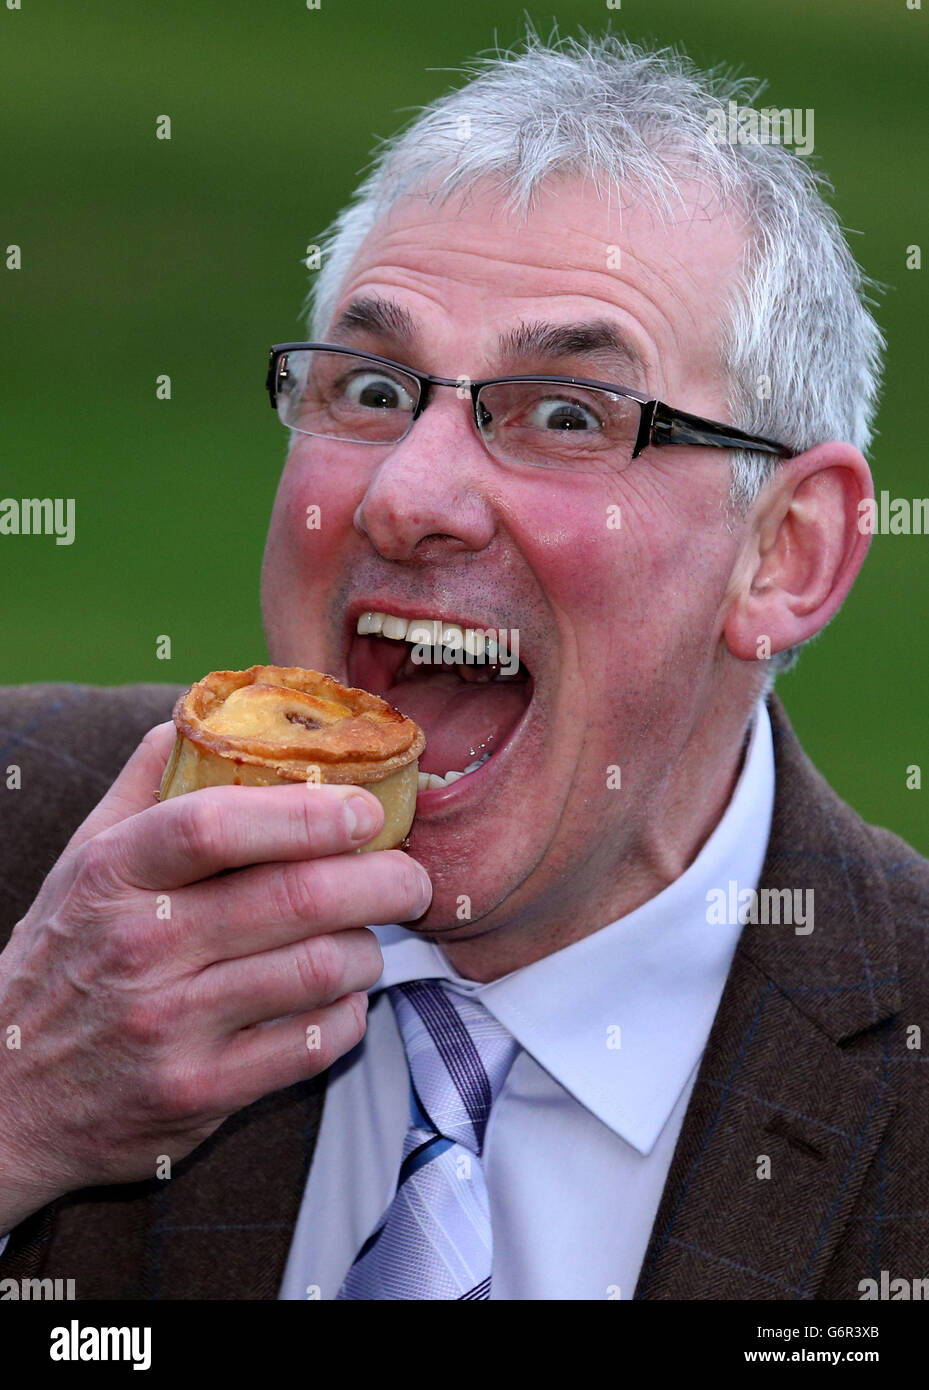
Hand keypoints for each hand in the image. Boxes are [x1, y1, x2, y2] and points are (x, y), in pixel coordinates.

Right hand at [0, 722, 431, 1232]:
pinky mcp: (198, 1094)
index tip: (365, 810)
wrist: (8, 1096)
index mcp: (114, 875)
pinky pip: (312, 1045)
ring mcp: (169, 1026)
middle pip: (293, 898)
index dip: (307, 812)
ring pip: (318, 970)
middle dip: (381, 880)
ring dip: (369, 950)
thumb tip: (206, 715)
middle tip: (410, 877)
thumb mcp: (81, 862)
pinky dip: (348, 1015)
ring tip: (369, 938)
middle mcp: (140, 948)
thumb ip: (143, 785)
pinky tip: (340, 998)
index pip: (215, 825)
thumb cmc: (64, 960)